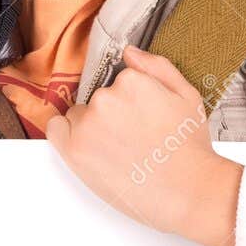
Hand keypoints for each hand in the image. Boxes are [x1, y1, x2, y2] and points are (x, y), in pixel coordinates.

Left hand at [46, 44, 242, 245]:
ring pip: (79, 118)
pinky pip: (55, 130)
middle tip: (132, 140)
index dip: (129, 104)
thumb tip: (129, 53)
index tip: (139, 120)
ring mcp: (88, 124)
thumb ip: (157, 67)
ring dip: (92, 130)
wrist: (189, 192)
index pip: (116, 84)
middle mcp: (106, 98)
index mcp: (131, 81)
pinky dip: (67, 137)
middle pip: (96, 101)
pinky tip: (90, 151)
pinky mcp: (75, 150)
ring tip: (119, 153)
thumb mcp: (187, 96)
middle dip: (110, 116)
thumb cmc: (190, 150)